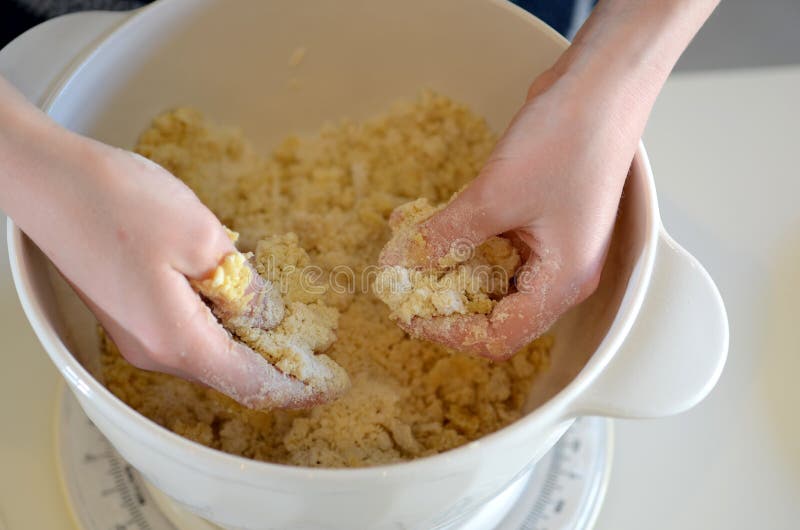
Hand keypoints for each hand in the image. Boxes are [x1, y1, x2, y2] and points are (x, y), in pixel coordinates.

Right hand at [0, 78, 325, 407]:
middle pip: (231, 375)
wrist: (47, 181)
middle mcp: (156, 352)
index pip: (251, 384)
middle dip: (278, 365)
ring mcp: (139, 337)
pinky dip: (222, 325)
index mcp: (178, 341)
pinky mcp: (131, 316)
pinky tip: (238, 295)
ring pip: (210, 355)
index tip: (331, 386)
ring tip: (288, 319)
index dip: (296, 389)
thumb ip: (244, 289)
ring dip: (250, 342)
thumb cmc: (117, 204)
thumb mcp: (202, 239)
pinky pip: (188, 334)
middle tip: (319, 346)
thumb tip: (270, 317)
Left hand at [379, 0, 719, 359]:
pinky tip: (427, 220)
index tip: (408, 311)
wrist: (599, 86)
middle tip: (402, 282)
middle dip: (443, 297)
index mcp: (561, 283)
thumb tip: (400, 265)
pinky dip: (459, 237)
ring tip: (407, 245)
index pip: (499, 338)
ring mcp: (549, 246)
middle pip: (494, 312)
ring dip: (446, 264)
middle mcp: (558, 274)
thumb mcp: (493, 197)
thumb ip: (444, 237)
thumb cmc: (564, 142)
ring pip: (488, 276)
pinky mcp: (536, 220)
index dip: (449, 332)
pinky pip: (492, 245)